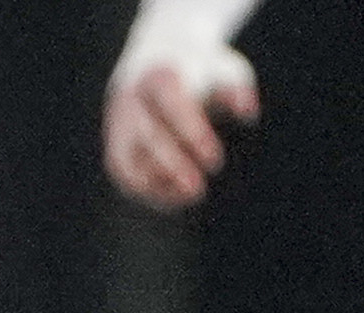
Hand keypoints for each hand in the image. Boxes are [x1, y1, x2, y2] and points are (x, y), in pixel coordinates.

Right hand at [101, 47, 257, 210]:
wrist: (154, 61)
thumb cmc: (200, 71)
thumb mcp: (223, 70)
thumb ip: (235, 88)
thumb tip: (247, 112)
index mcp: (159, 76)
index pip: (172, 107)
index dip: (192, 134)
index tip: (215, 161)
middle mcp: (132, 101)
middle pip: (148, 137)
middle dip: (172, 165)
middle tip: (198, 190)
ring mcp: (119, 126)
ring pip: (129, 161)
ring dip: (157, 184)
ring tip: (192, 195)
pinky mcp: (115, 147)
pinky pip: (125, 175)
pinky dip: (148, 190)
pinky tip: (178, 199)